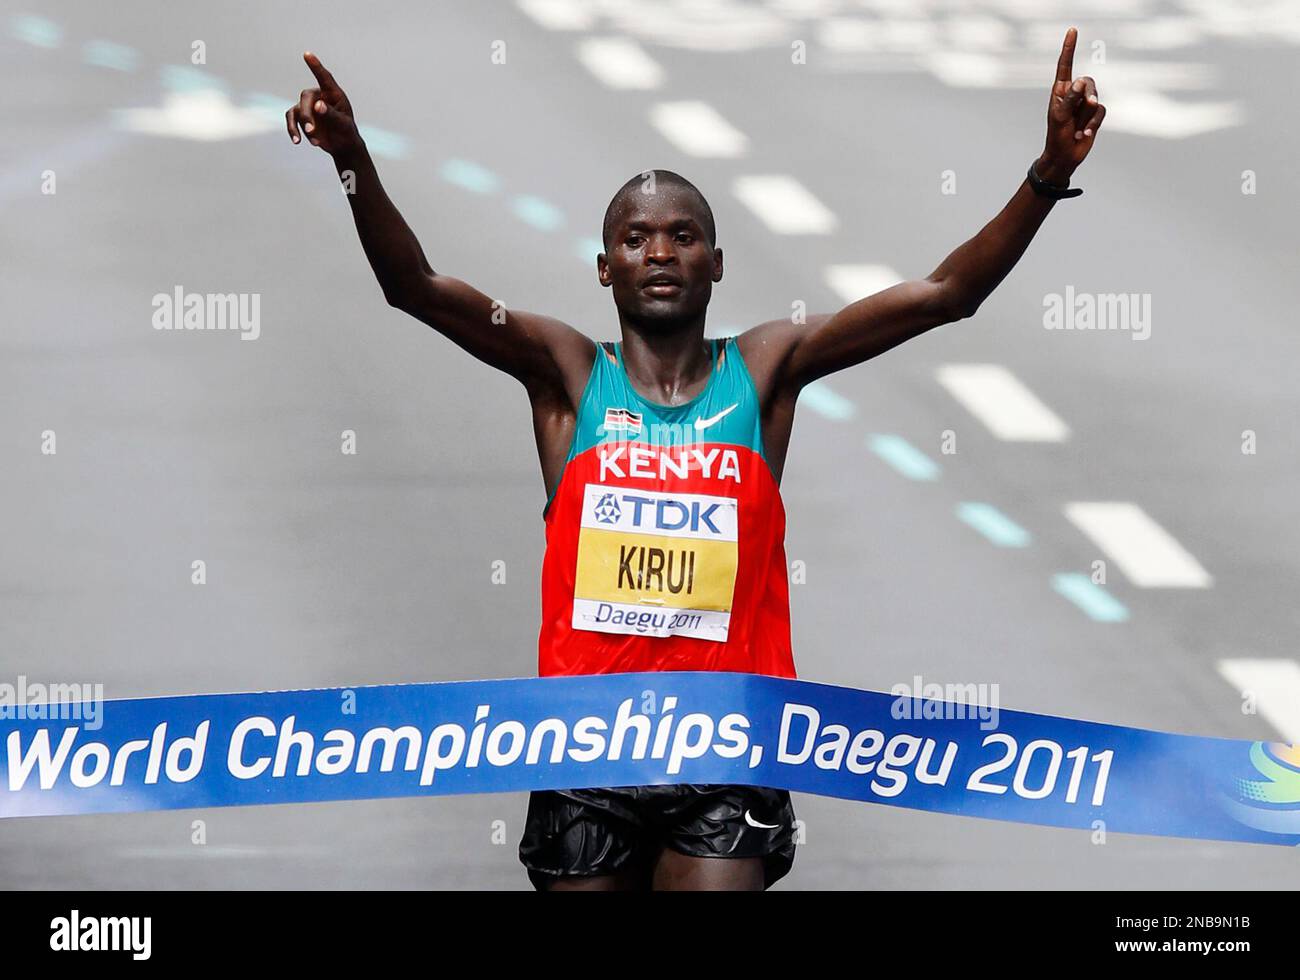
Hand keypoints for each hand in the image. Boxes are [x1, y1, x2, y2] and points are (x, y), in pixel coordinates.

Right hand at [285, 52, 360, 156]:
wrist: (342, 144)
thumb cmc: (347, 131)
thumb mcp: (344, 124)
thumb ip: (332, 114)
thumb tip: (318, 105)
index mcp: (333, 94)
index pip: (324, 77)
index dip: (315, 66)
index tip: (307, 54)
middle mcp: (318, 96)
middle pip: (306, 97)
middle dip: (307, 115)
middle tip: (311, 130)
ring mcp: (308, 106)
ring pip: (298, 110)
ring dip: (301, 125)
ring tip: (313, 141)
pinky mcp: (301, 117)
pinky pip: (291, 120)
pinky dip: (293, 130)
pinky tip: (297, 141)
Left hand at [1037, 28, 1105, 184]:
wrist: (1064, 157)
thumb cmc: (1056, 136)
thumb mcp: (1060, 117)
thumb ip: (1070, 98)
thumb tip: (1081, 81)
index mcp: (1060, 91)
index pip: (1065, 65)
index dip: (1069, 48)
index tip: (1072, 30)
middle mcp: (1073, 94)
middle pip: (1088, 82)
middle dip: (1088, 95)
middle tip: (1086, 105)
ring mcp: (1085, 104)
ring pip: (1096, 99)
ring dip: (1087, 117)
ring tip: (1077, 130)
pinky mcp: (1094, 115)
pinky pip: (1101, 112)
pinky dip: (1093, 124)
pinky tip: (1083, 135)